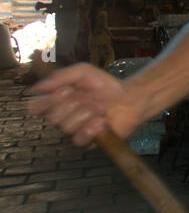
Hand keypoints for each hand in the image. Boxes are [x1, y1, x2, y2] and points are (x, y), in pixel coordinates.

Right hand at [27, 63, 145, 146]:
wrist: (129, 98)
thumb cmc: (105, 85)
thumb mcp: (83, 72)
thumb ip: (61, 76)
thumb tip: (37, 87)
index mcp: (56, 101)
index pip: (36, 106)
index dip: (48, 101)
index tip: (66, 90)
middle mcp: (62, 116)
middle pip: (52, 117)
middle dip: (73, 105)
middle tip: (89, 98)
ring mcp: (74, 130)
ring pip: (66, 127)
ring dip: (86, 114)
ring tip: (100, 108)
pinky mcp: (87, 141)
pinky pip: (78, 140)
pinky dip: (91, 129)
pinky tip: (102, 121)